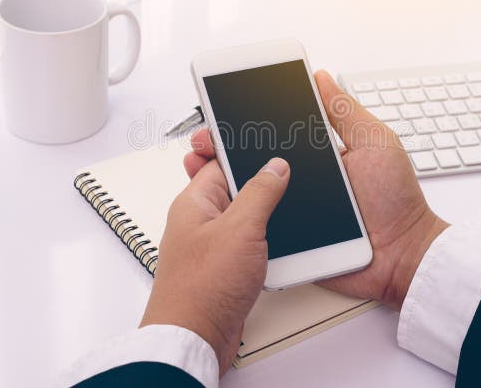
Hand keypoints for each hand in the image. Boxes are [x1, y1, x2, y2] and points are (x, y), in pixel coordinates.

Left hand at [139, 148, 289, 375]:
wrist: (194, 339)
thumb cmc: (200, 289)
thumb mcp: (240, 229)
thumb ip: (260, 193)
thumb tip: (275, 167)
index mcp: (195, 202)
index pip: (219, 161)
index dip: (243, 150)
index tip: (268, 142)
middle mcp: (200, 221)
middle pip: (234, 187)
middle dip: (260, 182)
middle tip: (285, 174)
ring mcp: (212, 245)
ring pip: (243, 216)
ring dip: (265, 214)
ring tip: (286, 206)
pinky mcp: (224, 268)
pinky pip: (247, 243)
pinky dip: (264, 240)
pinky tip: (280, 241)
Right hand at [181, 71, 448, 311]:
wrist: (403, 255)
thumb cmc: (396, 199)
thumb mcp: (375, 143)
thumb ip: (347, 113)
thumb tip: (321, 78)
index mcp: (317, 155)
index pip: (276, 133)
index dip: (249, 122)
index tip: (224, 109)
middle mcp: (300, 181)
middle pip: (254, 162)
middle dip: (224, 148)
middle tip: (205, 140)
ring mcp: (292, 211)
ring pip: (249, 195)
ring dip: (222, 181)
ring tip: (201, 167)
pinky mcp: (290, 241)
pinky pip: (259, 228)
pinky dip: (237, 218)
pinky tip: (218, 205)